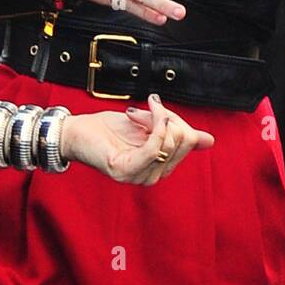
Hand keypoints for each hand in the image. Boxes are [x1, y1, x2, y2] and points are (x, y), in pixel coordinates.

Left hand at [61, 94, 213, 184]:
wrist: (75, 131)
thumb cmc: (108, 129)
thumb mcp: (150, 126)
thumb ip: (177, 133)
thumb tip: (209, 141)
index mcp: (160, 168)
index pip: (188, 140)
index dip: (175, 118)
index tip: (155, 107)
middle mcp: (151, 177)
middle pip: (182, 139)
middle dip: (166, 116)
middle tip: (143, 110)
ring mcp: (138, 176)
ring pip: (170, 141)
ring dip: (154, 118)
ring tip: (135, 114)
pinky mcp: (125, 170)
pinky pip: (154, 147)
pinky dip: (153, 125)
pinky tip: (138, 115)